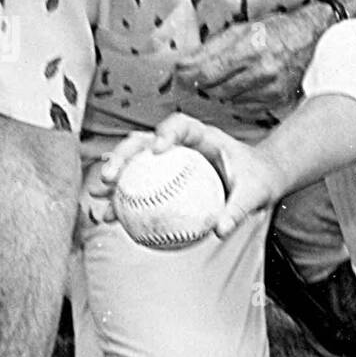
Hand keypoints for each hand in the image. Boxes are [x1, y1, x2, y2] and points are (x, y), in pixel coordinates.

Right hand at [100, 113, 283, 239]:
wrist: (258, 181)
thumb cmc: (257, 180)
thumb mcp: (255, 194)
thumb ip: (239, 209)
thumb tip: (221, 231)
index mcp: (203, 136)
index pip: (181, 125)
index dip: (166, 132)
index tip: (157, 151)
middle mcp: (180, 144)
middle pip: (144, 141)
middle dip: (123, 155)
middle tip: (110, 178)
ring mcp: (169, 161)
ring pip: (134, 163)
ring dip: (113, 178)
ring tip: (97, 199)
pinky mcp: (164, 179)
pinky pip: (141, 189)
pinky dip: (125, 201)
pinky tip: (111, 219)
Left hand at [175, 8, 326, 110]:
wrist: (311, 38)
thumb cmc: (274, 30)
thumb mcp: (240, 30)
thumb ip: (209, 49)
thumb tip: (181, 66)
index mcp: (248, 48)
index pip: (204, 73)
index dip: (186, 77)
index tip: (177, 77)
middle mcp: (260, 70)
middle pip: (214, 90)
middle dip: (204, 84)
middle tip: (203, 75)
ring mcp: (270, 88)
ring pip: (228, 100)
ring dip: (221, 91)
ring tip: (229, 76)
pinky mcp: (277, 99)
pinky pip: (245, 107)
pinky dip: (238, 98)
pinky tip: (245, 85)